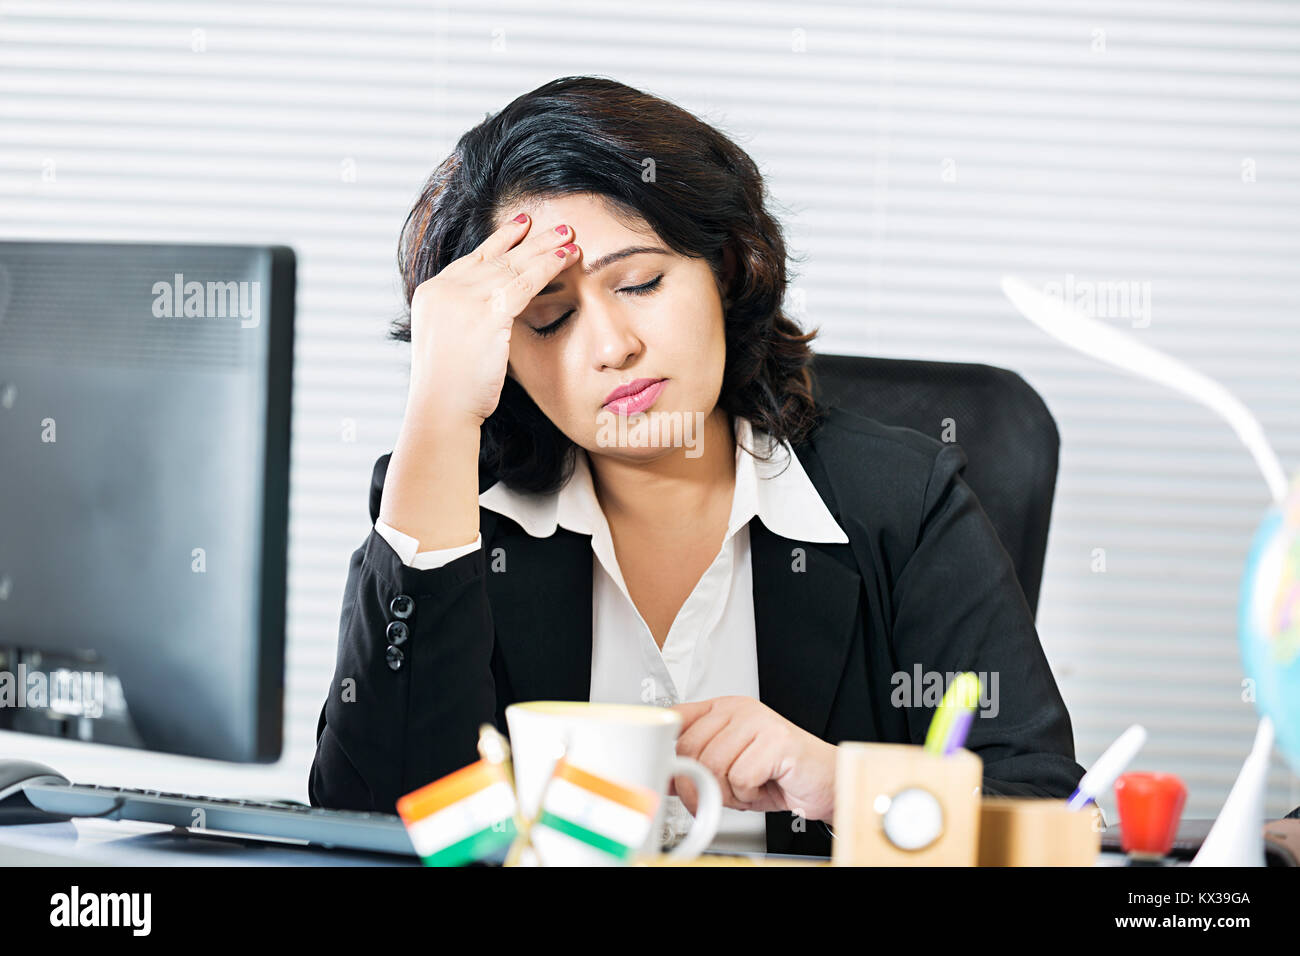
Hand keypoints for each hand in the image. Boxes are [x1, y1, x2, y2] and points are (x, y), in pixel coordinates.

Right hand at [406, 212, 580, 426]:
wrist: (441, 408)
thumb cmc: (451, 389)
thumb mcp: (451, 343)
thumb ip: (467, 318)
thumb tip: (493, 311)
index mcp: (432, 293)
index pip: (473, 259)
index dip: (500, 240)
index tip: (521, 226)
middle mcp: (445, 289)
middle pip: (495, 256)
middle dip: (529, 239)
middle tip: (554, 224)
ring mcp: (463, 298)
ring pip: (513, 265)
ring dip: (546, 248)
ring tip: (570, 235)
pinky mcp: (486, 312)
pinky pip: (525, 282)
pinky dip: (548, 267)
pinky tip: (568, 257)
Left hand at [669, 696, 837, 823]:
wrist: (825, 783)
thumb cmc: (778, 777)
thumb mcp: (728, 772)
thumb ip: (696, 768)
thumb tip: (664, 777)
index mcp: (723, 709)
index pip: (677, 719)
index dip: (668, 753)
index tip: (668, 776)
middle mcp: (739, 709)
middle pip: (691, 749)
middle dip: (700, 785)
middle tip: (718, 796)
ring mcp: (759, 720)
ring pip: (713, 765)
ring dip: (728, 793)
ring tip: (747, 789)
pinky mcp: (776, 739)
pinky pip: (740, 777)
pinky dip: (749, 795)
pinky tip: (765, 786)